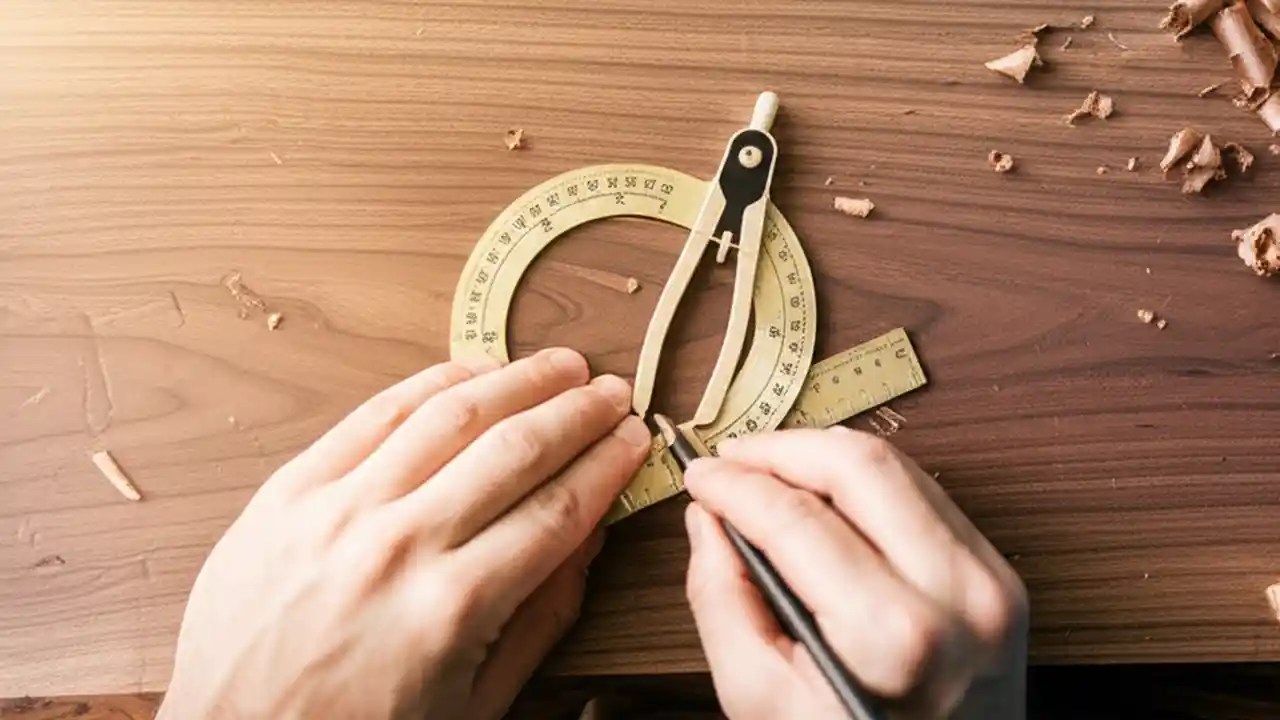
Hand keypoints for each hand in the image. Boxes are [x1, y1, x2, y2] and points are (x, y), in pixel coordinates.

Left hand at [159, 348, 650, 719]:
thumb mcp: (473, 704)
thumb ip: (540, 620)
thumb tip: (589, 539)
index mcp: (452, 608)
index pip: (558, 509)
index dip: (607, 466)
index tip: (635, 440)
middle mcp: (400, 546)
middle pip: (515, 451)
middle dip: (577, 414)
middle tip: (612, 392)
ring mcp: (339, 510)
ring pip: (450, 416)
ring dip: (517, 381)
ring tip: (558, 366)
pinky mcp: (291, 490)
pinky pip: (373, 415)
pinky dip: (431, 384)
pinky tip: (472, 371)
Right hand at [682, 428, 1026, 719]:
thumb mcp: (761, 704)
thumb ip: (722, 604)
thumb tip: (708, 522)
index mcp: (894, 635)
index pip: (797, 518)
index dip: (736, 485)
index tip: (702, 477)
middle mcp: (956, 594)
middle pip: (858, 466)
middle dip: (782, 449)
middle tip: (732, 459)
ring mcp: (989, 579)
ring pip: (896, 466)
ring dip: (822, 455)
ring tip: (770, 470)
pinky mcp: (999, 573)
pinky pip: (924, 494)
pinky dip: (865, 481)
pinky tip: (823, 494)